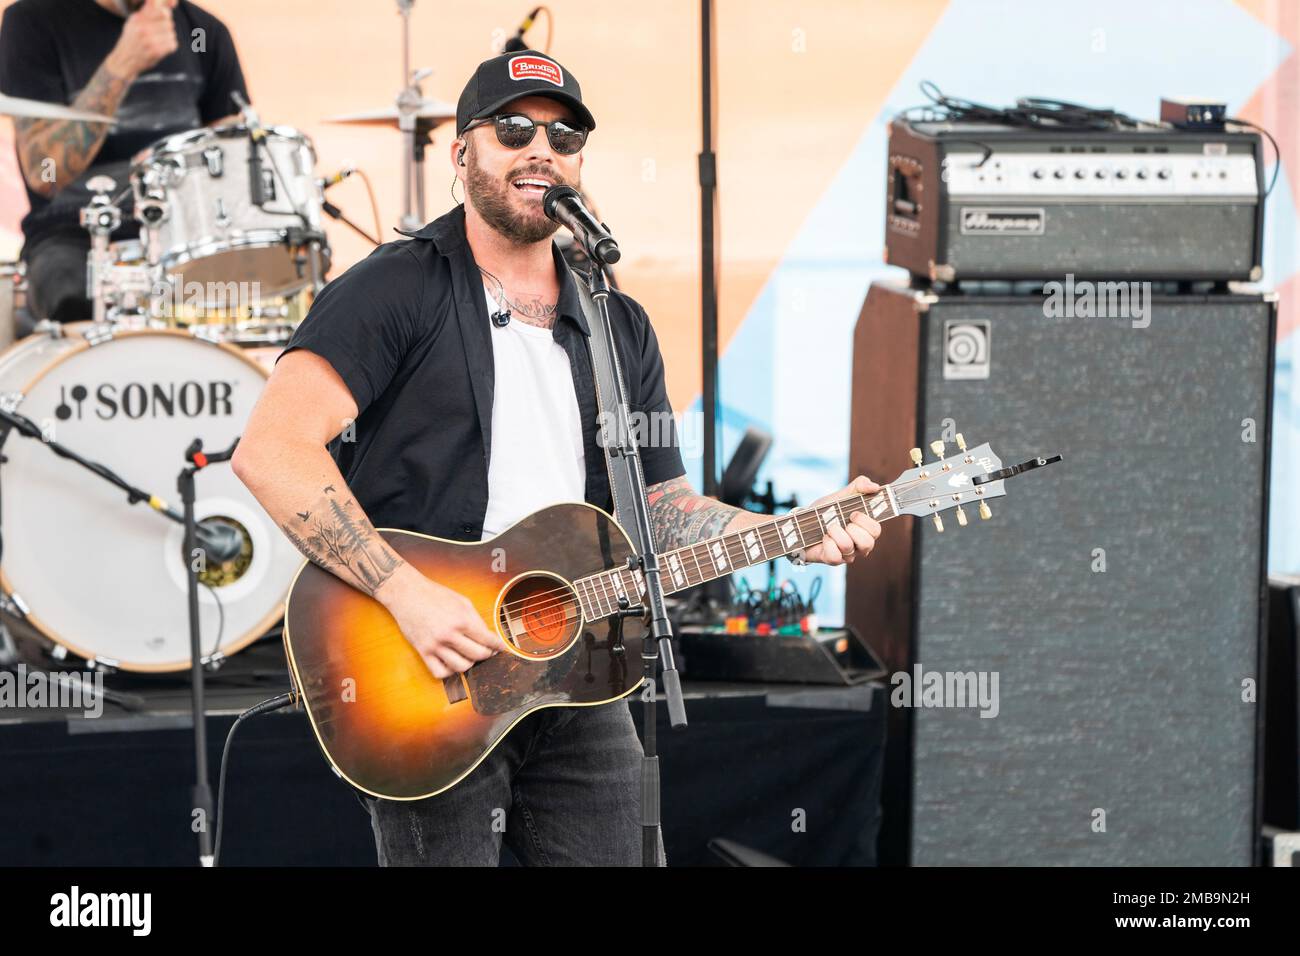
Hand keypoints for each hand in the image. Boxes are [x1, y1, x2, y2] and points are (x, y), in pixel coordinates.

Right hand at [106, 0, 178, 79]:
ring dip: (169, 38)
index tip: (163, 19)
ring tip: (160, 41)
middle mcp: (142, 29)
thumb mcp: (133, 22)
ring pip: (172, 34)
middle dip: (167, 27)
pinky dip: (170, 46)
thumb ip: (145, 12)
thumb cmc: (131, 39)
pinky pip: (172, 45)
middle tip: (161, 32)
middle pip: (169, 23)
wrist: (123, 60)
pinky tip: (162, 48)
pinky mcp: (156, 52)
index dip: (166, 15)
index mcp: (137, 19)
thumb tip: (157, 1)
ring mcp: (149, 41)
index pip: (162, 12)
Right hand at [375, 564, 506, 678]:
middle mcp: (449, 634)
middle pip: (478, 655)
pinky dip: (449, 671)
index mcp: (462, 619)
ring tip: (469, 656)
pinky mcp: (423, 651)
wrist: (407, 594)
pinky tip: (452, 662)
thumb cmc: (435, 595)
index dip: (497, 645)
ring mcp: (435, 645)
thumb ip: (476, 620)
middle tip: (487, 651)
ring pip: (461, 667)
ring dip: (469, 664)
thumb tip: (487, 636)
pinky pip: (440, 672)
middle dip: (487, 654)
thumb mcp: (462, 601)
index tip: (500, 648)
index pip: (487, 640)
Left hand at [801, 475, 882, 566]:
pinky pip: (835, 556)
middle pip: (868, 543)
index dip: (865, 521)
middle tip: (843, 522)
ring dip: (836, 532)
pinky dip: (827, 544)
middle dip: (853, 529)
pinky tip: (824, 538)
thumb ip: (859, 486)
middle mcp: (859, 545)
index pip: (876, 530)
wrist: (800, 523)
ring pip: (848, 547)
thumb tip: (875, 487)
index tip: (853, 513)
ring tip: (829, 528)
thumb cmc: (825, 512)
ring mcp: (847, 555)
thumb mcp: (841, 495)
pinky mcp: (833, 560)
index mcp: (864, 530)